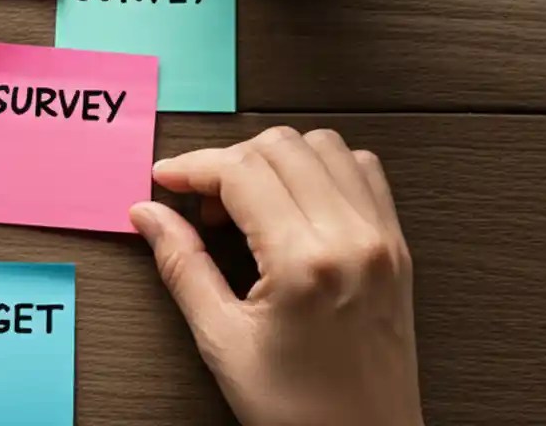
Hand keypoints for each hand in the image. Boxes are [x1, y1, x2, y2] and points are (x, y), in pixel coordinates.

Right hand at [130, 127, 422, 425]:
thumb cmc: (300, 410)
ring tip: (248, 202)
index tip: (167, 179)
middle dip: (229, 161)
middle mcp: (352, 238)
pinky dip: (322, 168)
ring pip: (324, 145)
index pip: (241, 171)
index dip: (193, 166)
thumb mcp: (222, 341)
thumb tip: (148, 214)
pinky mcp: (397, 247)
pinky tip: (294, 203)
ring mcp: (382, 239)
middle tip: (202, 202)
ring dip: (276, 159)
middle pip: (280, 146)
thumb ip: (182, 265)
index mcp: (304, 262)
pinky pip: (363, 171)